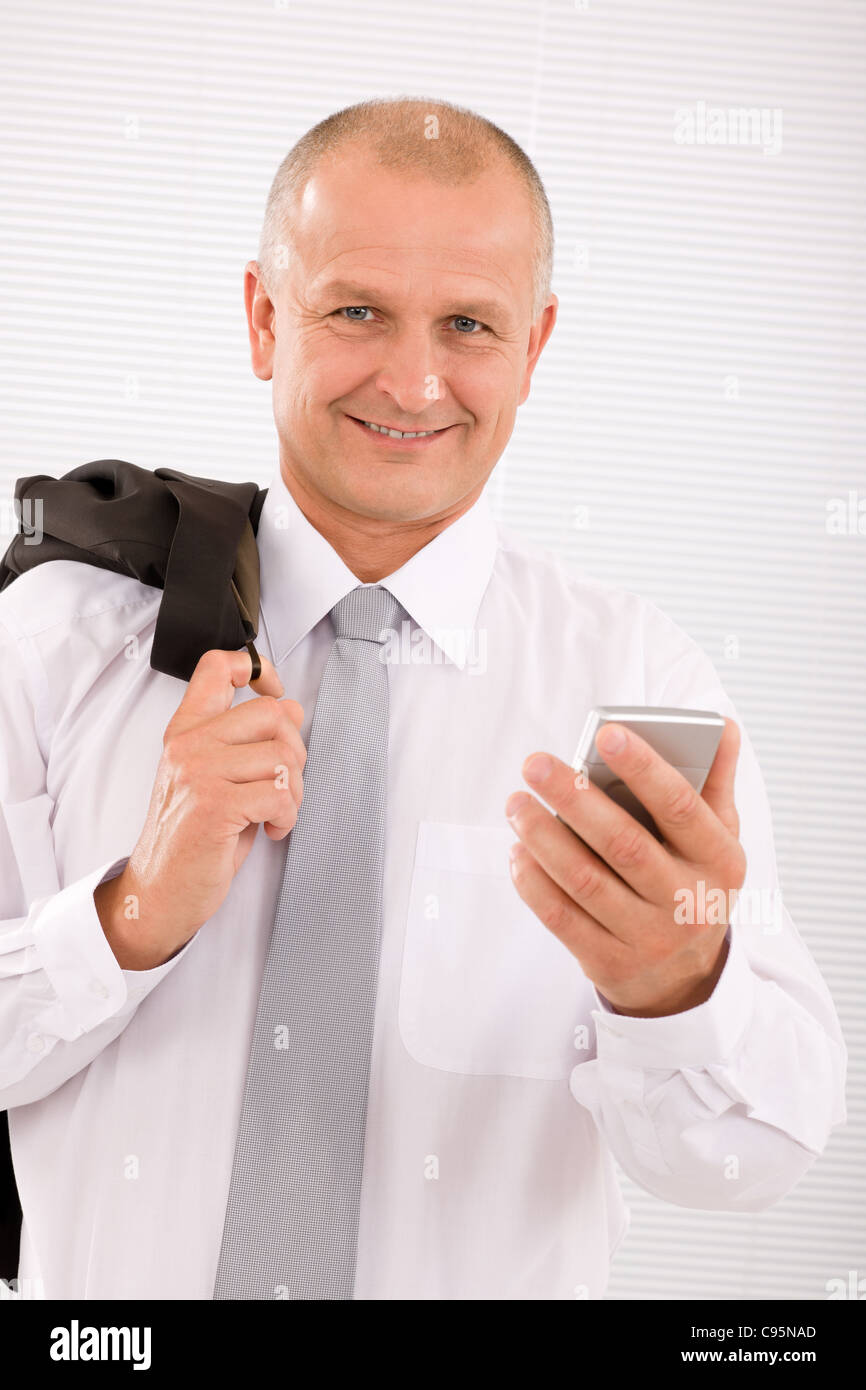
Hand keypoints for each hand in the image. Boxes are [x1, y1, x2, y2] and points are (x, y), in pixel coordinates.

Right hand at [95, 648, 305, 969]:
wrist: (160, 892)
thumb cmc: (192, 839)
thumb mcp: (215, 778)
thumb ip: (244, 742)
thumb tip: (291, 707)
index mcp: (186, 731)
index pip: (216, 666)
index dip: (257, 667)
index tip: (273, 690)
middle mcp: (189, 745)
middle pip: (272, 714)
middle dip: (295, 752)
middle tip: (282, 785)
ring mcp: (199, 773)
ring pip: (282, 757)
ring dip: (293, 792)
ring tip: (274, 814)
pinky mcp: (214, 805)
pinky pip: (279, 794)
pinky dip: (287, 816)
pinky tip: (270, 830)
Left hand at [504, 718, 745, 1016]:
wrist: (686, 977)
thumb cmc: (694, 885)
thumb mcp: (718, 840)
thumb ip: (715, 783)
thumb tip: (724, 726)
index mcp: (719, 860)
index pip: (680, 807)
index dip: (644, 768)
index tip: (606, 734)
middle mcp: (686, 901)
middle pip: (623, 843)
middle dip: (574, 798)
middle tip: (535, 763)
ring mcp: (648, 937)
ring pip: (586, 881)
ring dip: (544, 838)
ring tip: (517, 804)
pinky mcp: (610, 963)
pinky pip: (563, 919)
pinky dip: (534, 883)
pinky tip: (519, 852)